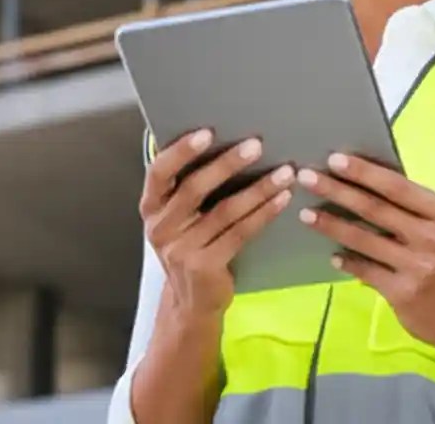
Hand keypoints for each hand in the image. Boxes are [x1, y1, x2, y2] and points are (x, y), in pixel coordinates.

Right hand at [141, 129, 293, 318]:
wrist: (191, 302)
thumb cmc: (191, 246)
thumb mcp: (179, 219)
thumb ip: (188, 189)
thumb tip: (225, 143)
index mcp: (151, 207)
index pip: (159, 172)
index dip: (181, 151)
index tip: (207, 132)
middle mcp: (160, 227)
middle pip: (194, 188)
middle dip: (227, 163)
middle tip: (256, 145)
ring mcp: (181, 249)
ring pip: (224, 210)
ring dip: (258, 188)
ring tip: (284, 172)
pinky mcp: (204, 266)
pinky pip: (240, 232)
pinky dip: (264, 213)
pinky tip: (282, 200)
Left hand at [295, 153, 434, 352]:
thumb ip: (415, 212)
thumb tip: (366, 186)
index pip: (398, 187)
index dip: (364, 172)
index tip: (334, 159)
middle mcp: (433, 238)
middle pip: (376, 208)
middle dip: (337, 190)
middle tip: (306, 177)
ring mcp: (418, 266)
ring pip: (364, 239)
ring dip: (331, 225)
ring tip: (305, 214)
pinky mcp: (404, 292)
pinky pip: (365, 270)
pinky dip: (347, 261)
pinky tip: (332, 255)